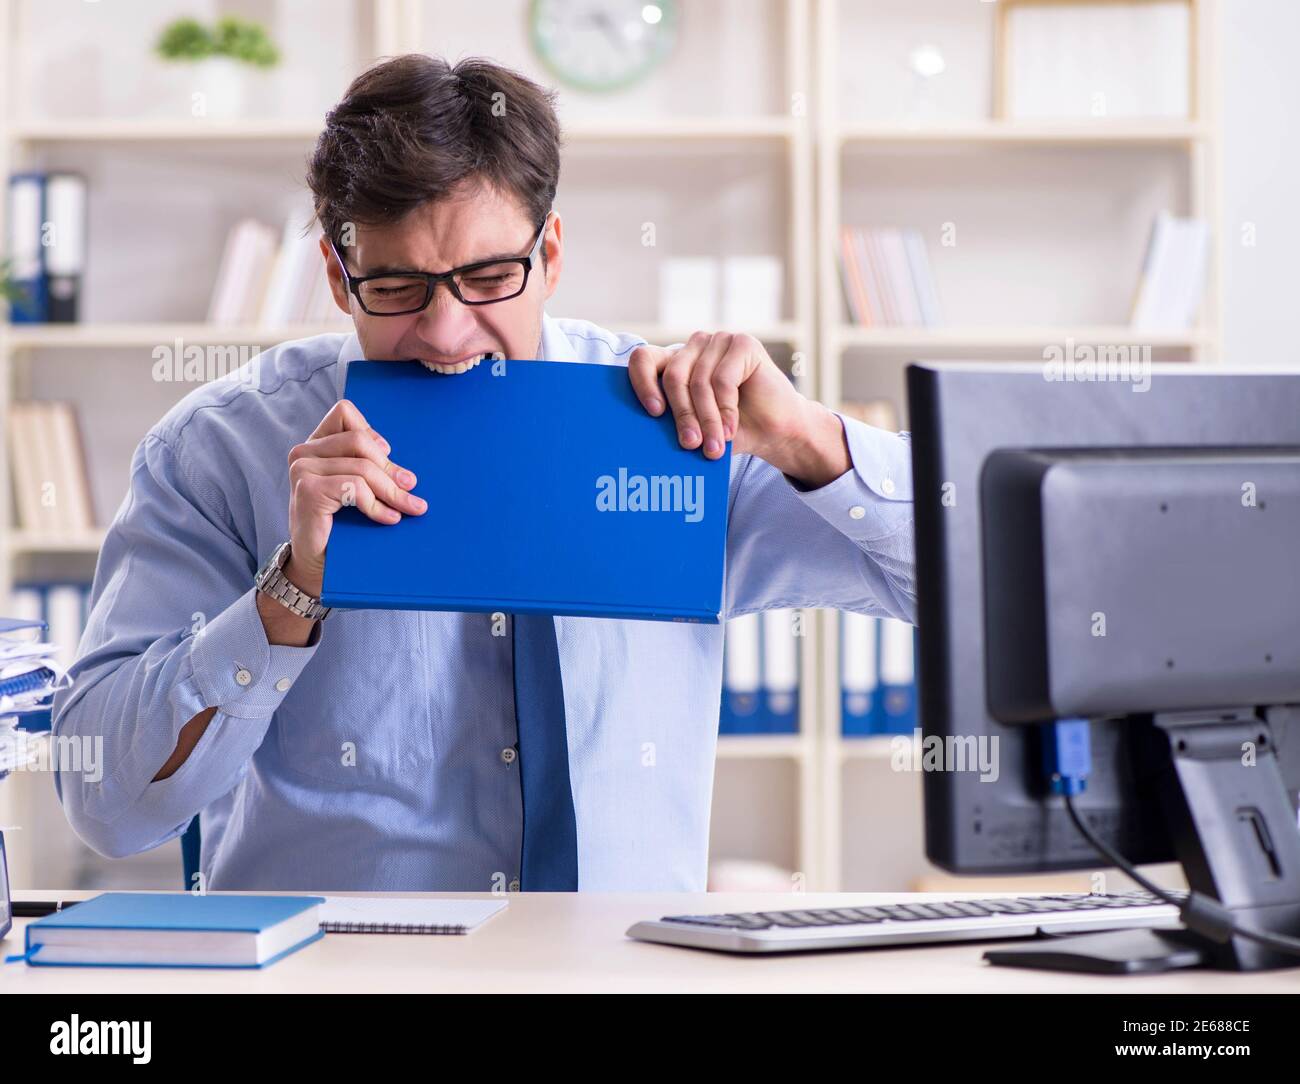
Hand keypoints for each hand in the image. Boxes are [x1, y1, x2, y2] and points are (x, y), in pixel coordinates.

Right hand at [282, 399, 426, 596]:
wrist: (316, 565)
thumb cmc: (340, 526)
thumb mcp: (356, 489)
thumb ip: (368, 467)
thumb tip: (406, 473)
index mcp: (315, 445)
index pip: (345, 413)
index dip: (372, 433)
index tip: (389, 457)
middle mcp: (303, 453)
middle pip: (360, 442)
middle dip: (390, 468)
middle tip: (411, 490)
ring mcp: (302, 470)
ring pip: (362, 467)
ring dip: (391, 491)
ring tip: (407, 508)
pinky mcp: (307, 491)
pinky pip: (354, 488)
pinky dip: (376, 505)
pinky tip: (388, 518)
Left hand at [627, 331, 850, 488]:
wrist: (776, 431)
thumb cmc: (732, 430)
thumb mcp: (696, 429)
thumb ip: (672, 424)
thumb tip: (640, 437)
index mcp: (675, 362)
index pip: (643, 360)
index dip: (642, 383)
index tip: (654, 413)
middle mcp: (694, 346)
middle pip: (674, 376)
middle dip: (683, 416)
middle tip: (691, 445)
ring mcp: (718, 341)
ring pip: (699, 382)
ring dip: (707, 419)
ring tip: (714, 448)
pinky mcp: (743, 344)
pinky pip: (723, 379)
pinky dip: (725, 410)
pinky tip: (730, 430)